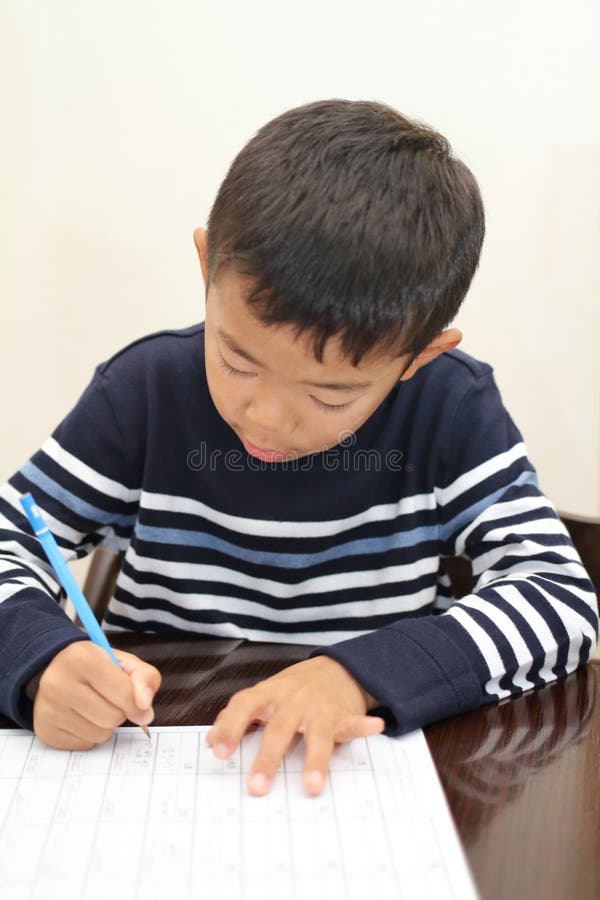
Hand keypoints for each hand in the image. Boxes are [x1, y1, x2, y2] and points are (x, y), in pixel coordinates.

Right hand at [32, 641, 161, 749]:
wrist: (57, 670)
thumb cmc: (95, 666)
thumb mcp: (123, 662)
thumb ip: (144, 679)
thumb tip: (144, 709)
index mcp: (82, 658)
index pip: (124, 693)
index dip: (138, 702)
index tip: (140, 705)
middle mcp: (59, 683)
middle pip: (113, 718)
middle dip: (119, 710)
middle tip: (109, 697)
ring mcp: (48, 709)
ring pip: (100, 734)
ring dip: (105, 724)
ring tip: (94, 705)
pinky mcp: (45, 731)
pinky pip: (85, 744)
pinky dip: (90, 733)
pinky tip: (81, 716)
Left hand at [206, 655, 384, 795]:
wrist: (335, 667)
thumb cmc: (292, 689)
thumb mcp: (264, 695)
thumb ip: (237, 716)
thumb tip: (209, 741)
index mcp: (269, 693)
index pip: (245, 705)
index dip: (230, 727)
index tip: (219, 754)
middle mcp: (293, 699)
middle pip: (279, 728)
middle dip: (268, 758)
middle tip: (257, 787)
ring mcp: (319, 707)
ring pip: (317, 733)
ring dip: (316, 759)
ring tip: (313, 784)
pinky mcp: (342, 714)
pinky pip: (352, 722)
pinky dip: (363, 726)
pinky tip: (374, 727)